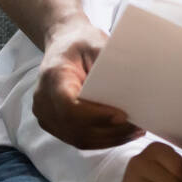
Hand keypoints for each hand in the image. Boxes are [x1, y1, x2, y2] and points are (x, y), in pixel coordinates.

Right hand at [33, 14, 144, 149]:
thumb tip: (135, 84)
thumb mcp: (96, 42)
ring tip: (134, 131)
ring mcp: (46, 116)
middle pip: (76, 127)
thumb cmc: (80, 42)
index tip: (122, 115)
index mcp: (53, 77)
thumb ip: (109, 64)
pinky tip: (121, 133)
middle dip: (110, 131)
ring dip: (110, 139)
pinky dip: (102, 140)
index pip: (70, 106)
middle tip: (137, 126)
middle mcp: (44, 101)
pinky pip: (78, 139)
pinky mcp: (54, 125)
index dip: (96, 116)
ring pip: (79, 139)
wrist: (62, 44)